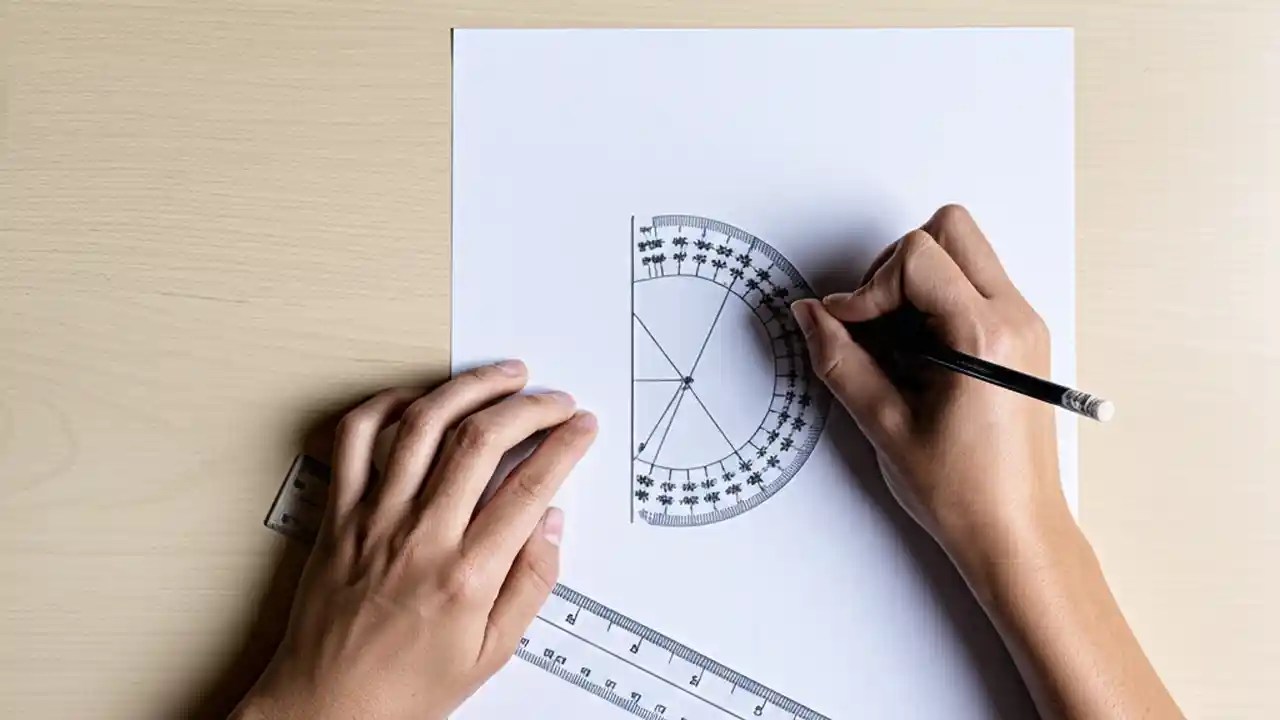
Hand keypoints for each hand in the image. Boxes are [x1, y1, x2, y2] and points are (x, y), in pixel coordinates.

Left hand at [233, 360, 596, 719]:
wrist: (326, 707)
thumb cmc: (405, 689)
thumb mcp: (491, 653)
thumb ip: (530, 584)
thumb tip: (551, 524)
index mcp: (466, 576)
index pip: (529, 488)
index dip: (564, 446)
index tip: (581, 427)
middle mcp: (420, 536)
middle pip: (481, 441)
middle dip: (528, 407)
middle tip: (553, 399)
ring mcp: (375, 518)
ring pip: (423, 425)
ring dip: (468, 389)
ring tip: (502, 376)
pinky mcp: (340, 514)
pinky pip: (356, 440)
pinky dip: (386, 405)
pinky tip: (420, 398)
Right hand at [794, 206, 1182, 718]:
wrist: (1017, 533)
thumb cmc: (966, 493)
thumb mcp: (886, 425)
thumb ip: (840, 361)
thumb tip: (810, 317)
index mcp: (985, 337)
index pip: (918, 257)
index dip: (868, 286)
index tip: (845, 326)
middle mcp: (1014, 319)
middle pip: (949, 229)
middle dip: (895, 264)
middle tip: (869, 321)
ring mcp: (1022, 325)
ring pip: (962, 252)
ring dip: (914, 281)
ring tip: (889, 342)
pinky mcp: (1018, 339)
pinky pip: (972, 286)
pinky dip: (933, 301)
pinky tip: (912, 354)